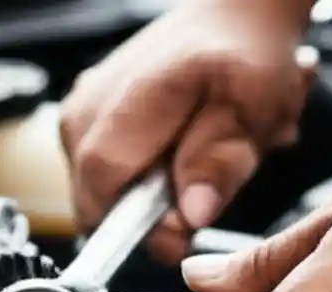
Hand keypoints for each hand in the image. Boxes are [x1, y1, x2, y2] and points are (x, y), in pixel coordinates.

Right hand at [60, 0, 314, 264]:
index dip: (142, 226)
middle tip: (201, 186)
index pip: (102, 190)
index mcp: (128, 99)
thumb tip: (191, 214)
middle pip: (99, 203)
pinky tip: (172, 154)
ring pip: (103, 199)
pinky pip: (104, 183)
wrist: (228, 22)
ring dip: (149, 198)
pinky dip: (141, 181)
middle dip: (152, 215)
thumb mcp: (255, 109)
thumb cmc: (243, 57)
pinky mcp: (80, 125)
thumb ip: (219, 162)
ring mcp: (77, 117)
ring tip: (190, 161)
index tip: (185, 229)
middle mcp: (87, 109)